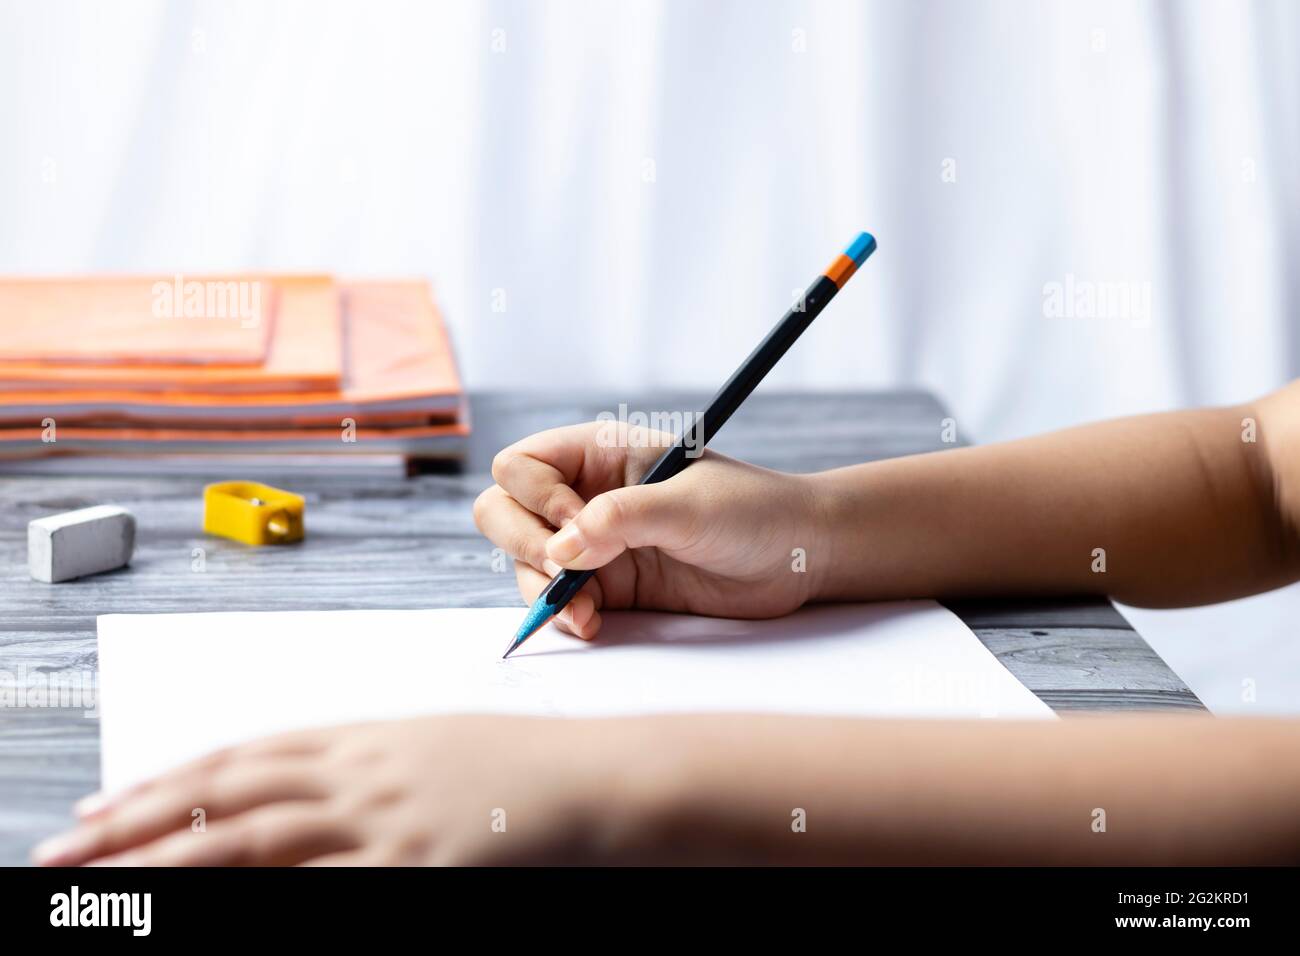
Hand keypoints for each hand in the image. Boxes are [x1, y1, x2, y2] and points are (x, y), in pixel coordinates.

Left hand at [32, 715, 628, 866]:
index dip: (168, 778)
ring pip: (257, 837)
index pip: (242, 756)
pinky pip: (328, 885)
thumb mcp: (436, 748)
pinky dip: (270, 898)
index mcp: (367, 736)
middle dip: (140, 819)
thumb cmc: (528, 764)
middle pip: (230, 793)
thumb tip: (300, 793)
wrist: (603, 776)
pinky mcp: (420, 865)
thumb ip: (367, 767)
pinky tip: (219, 910)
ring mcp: (389, 818)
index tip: (107, 803)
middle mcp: (365, 771)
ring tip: (108, 881)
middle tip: (69, 847)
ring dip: (174, 858)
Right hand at [474, 421, 824, 638]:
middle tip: (562, 571)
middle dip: (521, 544)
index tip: (575, 523)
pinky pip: (556, 601)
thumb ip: (623, 520)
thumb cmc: (753, 510)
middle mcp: (586, 495)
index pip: (522, 465)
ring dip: (539, 589)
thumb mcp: (691, 506)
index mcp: (601, 454)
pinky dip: (562, 615)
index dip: (535, 497)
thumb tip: (560, 550)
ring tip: (585, 611)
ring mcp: (593, 544)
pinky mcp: (609, 587)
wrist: (799, 556)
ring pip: (524, 562)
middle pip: (503, 511)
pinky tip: (593, 624)